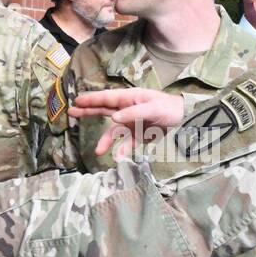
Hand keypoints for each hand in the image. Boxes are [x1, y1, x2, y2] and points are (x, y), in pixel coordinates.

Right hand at [69, 88, 184, 156]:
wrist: (184, 118)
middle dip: (88, 111)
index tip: (77, 100)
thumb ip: (133, 113)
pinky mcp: (139, 135)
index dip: (91, 100)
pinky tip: (119, 157)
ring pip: (113, 131)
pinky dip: (122, 150)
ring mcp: (131, 123)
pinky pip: (127, 143)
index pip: (106, 99)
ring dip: (105, 140)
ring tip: (98, 151)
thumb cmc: (168, 108)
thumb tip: (114, 118)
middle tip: (71, 112)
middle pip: (104, 110)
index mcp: (129, 99)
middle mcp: (127, 110)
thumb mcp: (152, 108)